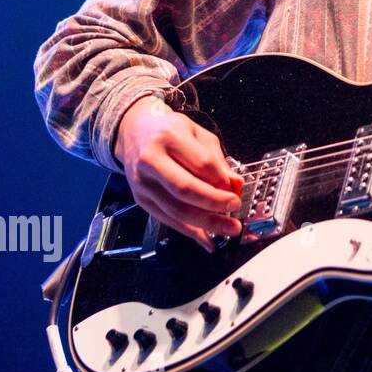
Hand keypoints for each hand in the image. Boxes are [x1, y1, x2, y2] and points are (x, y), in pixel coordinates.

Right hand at [115, 94, 244, 252]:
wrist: (134, 132)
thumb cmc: (169, 131)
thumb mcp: (197, 133)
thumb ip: (216, 158)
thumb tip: (235, 183)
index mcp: (169, 137)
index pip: (201, 164)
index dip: (222, 180)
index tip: (237, 189)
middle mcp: (151, 161)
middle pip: (185, 189)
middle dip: (215, 203)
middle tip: (235, 207)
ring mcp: (143, 183)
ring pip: (176, 210)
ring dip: (207, 223)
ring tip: (229, 228)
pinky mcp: (141, 200)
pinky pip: (168, 220)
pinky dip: (190, 232)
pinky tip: (207, 240)